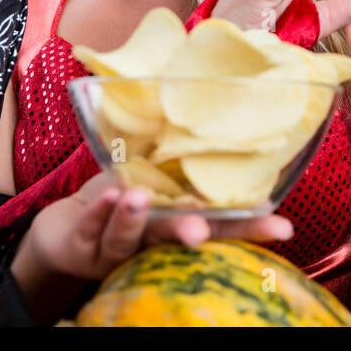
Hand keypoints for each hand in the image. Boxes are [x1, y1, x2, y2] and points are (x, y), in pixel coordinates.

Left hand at [18, 172, 292, 283]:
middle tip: (199, 231)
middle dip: (191, 234)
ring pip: (127, 239)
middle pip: (177, 241)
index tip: (282, 227)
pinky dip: (99, 213)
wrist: (68, 231)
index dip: (253, 229)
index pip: (222, 227)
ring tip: (135, 196)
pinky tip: (108, 194)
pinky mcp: (82, 249)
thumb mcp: (159, 172)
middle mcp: (154, 242)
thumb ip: (187, 152)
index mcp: (180, 222)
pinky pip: (91, 230)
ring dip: (132, 219)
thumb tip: (236, 101)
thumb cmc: (126, 191)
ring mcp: (118, 249)